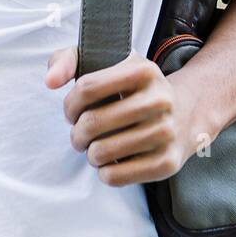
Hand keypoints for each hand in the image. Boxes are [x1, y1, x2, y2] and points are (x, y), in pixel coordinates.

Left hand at [44, 46, 196, 186]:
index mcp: (143, 70)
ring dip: (90, 153)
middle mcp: (159, 99)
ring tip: (96, 147)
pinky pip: (115, 176)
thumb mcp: (109, 62)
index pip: (86, 88)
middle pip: (91, 122)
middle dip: (77, 133)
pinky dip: (104, 172)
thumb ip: (70, 60)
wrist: (185, 112)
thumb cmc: (133, 89)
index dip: (70, 104)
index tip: (72, 111)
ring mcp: (166, 132)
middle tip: (80, 134)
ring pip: (101, 152)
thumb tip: (50, 81)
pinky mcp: (167, 162)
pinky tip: (110, 162)